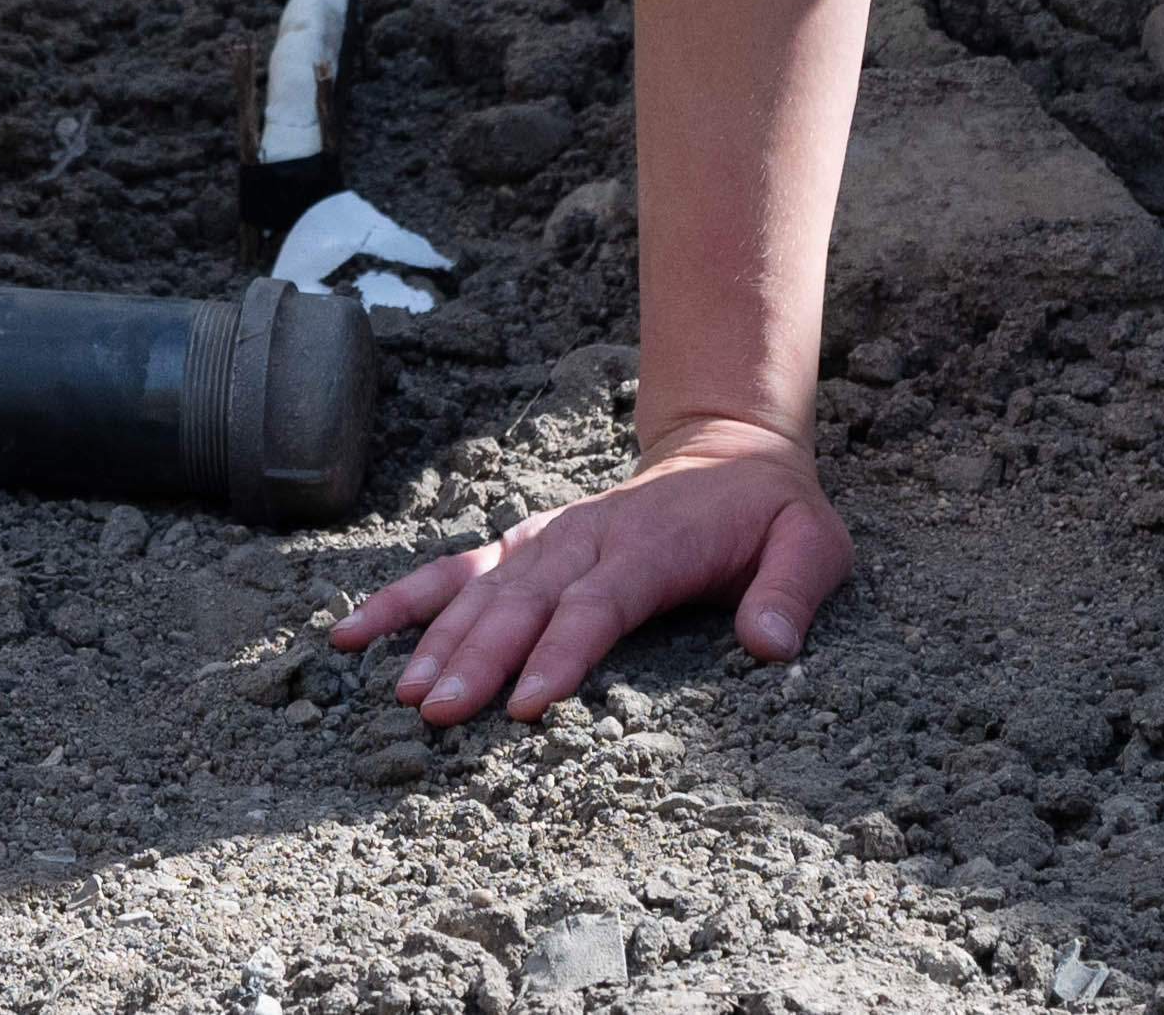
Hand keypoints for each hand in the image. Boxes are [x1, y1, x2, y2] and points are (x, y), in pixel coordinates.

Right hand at [332, 415, 854, 722]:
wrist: (729, 452)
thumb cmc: (771, 513)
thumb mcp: (812, 543)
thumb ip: (791, 591)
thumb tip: (769, 648)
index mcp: (650, 544)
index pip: (598, 603)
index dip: (560, 652)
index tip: (524, 703)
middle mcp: (586, 539)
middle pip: (524, 601)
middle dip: (478, 656)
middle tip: (438, 711)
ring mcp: (548, 541)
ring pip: (483, 589)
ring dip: (438, 637)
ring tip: (402, 691)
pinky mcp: (525, 547)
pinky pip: (457, 573)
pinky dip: (404, 599)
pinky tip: (351, 634)